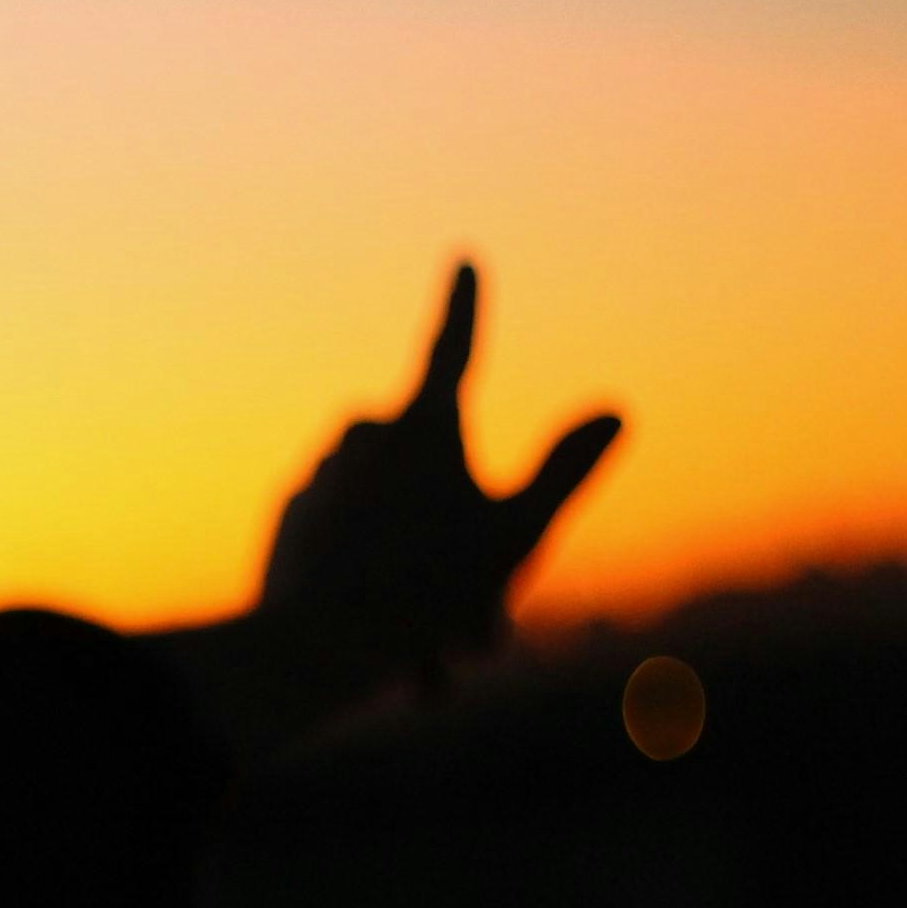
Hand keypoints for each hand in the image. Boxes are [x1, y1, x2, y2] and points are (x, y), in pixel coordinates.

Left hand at [258, 261, 619, 695]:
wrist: (312, 646)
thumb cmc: (429, 589)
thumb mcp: (519, 533)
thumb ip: (567, 469)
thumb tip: (617, 410)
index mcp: (421, 422)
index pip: (453, 347)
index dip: (465, 304)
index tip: (463, 260)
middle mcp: (363, 434)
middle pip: (430, 466)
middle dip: (456, 527)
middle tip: (478, 618)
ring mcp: (319, 472)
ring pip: (389, 514)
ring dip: (416, 565)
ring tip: (432, 647)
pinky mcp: (289, 516)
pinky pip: (346, 539)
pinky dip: (370, 579)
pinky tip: (379, 641)